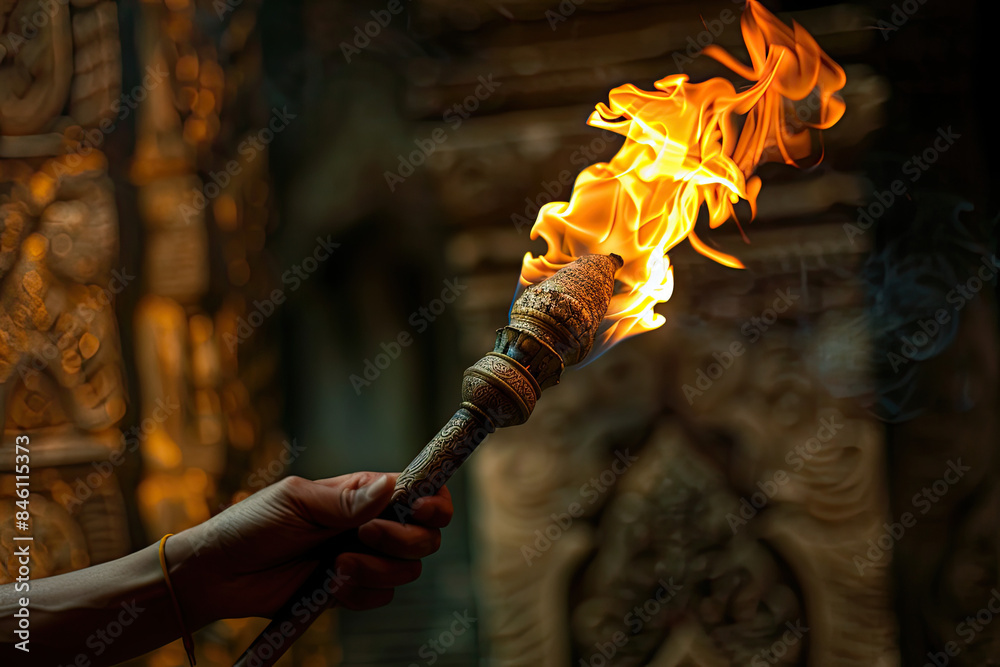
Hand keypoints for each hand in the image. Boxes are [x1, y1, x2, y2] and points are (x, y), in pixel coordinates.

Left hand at [166, 472, 452, 626]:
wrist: (219, 575)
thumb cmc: (250, 525)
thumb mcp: (296, 501)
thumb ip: (346, 500)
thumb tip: (392, 487)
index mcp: (361, 493)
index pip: (418, 491)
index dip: (434, 501)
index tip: (424, 510)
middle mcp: (370, 524)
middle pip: (424, 535)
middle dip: (404, 540)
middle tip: (367, 537)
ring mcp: (362, 559)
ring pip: (405, 570)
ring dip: (377, 570)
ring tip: (337, 567)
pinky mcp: (349, 591)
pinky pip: (379, 598)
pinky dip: (360, 594)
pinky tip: (328, 586)